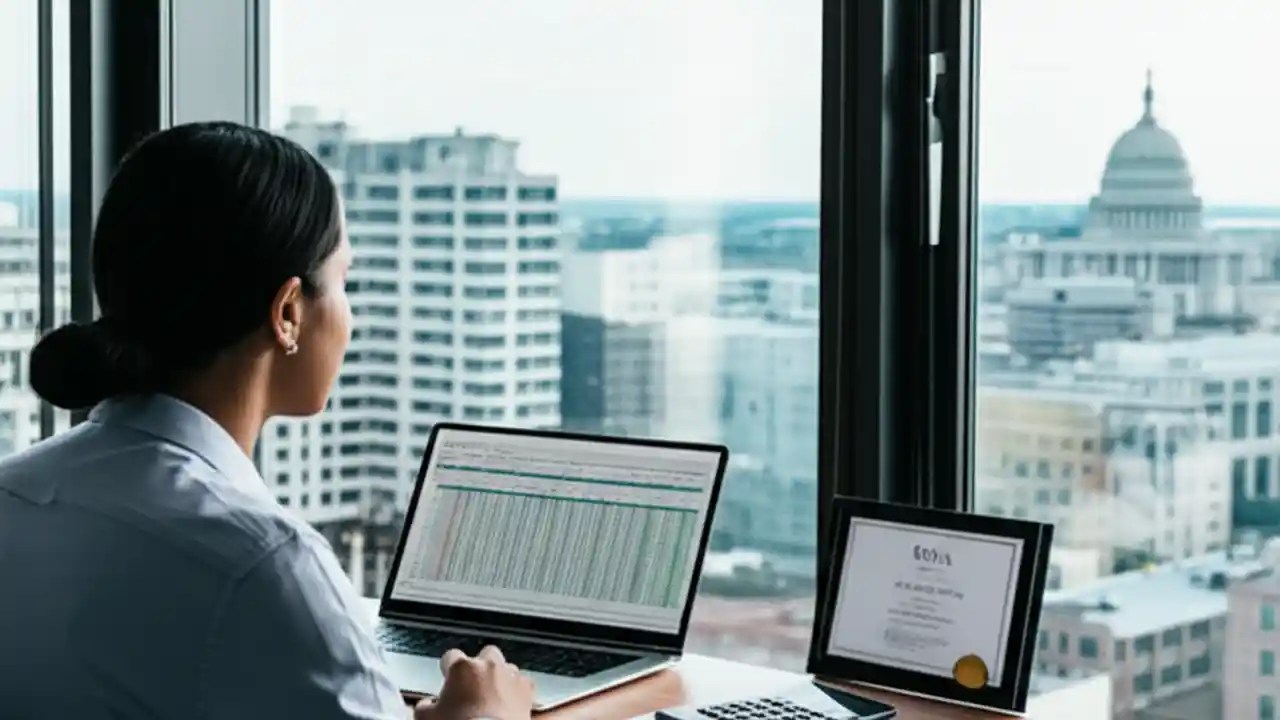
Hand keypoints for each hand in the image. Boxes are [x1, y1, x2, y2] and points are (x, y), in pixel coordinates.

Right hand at [413, 645, 534, 719]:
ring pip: (506, 666)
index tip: (448, 677)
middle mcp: (488, 665)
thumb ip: (424, 707)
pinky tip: (510, 703)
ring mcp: (510, 675)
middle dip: (480, 666)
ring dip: (500, 677)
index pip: (451, 656)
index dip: (448, 668)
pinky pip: (523, 683)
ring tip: (493, 696)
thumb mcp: (427, 719)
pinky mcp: (527, 690)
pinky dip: (517, 690)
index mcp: (461, 668)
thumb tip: (426, 705)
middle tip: (473, 686)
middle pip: (484, 654)